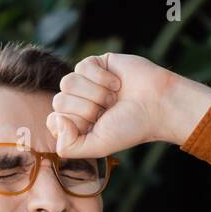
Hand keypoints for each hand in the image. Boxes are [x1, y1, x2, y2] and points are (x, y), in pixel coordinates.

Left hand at [46, 52, 210, 156]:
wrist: (157, 104)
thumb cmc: (130, 127)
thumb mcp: (97, 147)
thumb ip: (68, 146)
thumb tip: (56, 119)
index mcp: (75, 124)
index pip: (53, 120)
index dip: (74, 123)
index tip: (96, 126)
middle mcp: (77, 103)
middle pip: (59, 101)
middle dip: (87, 108)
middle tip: (109, 111)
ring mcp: (84, 82)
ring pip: (67, 82)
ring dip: (95, 93)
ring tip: (113, 98)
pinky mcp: (94, 64)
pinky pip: (82, 67)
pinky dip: (102, 78)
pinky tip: (117, 83)